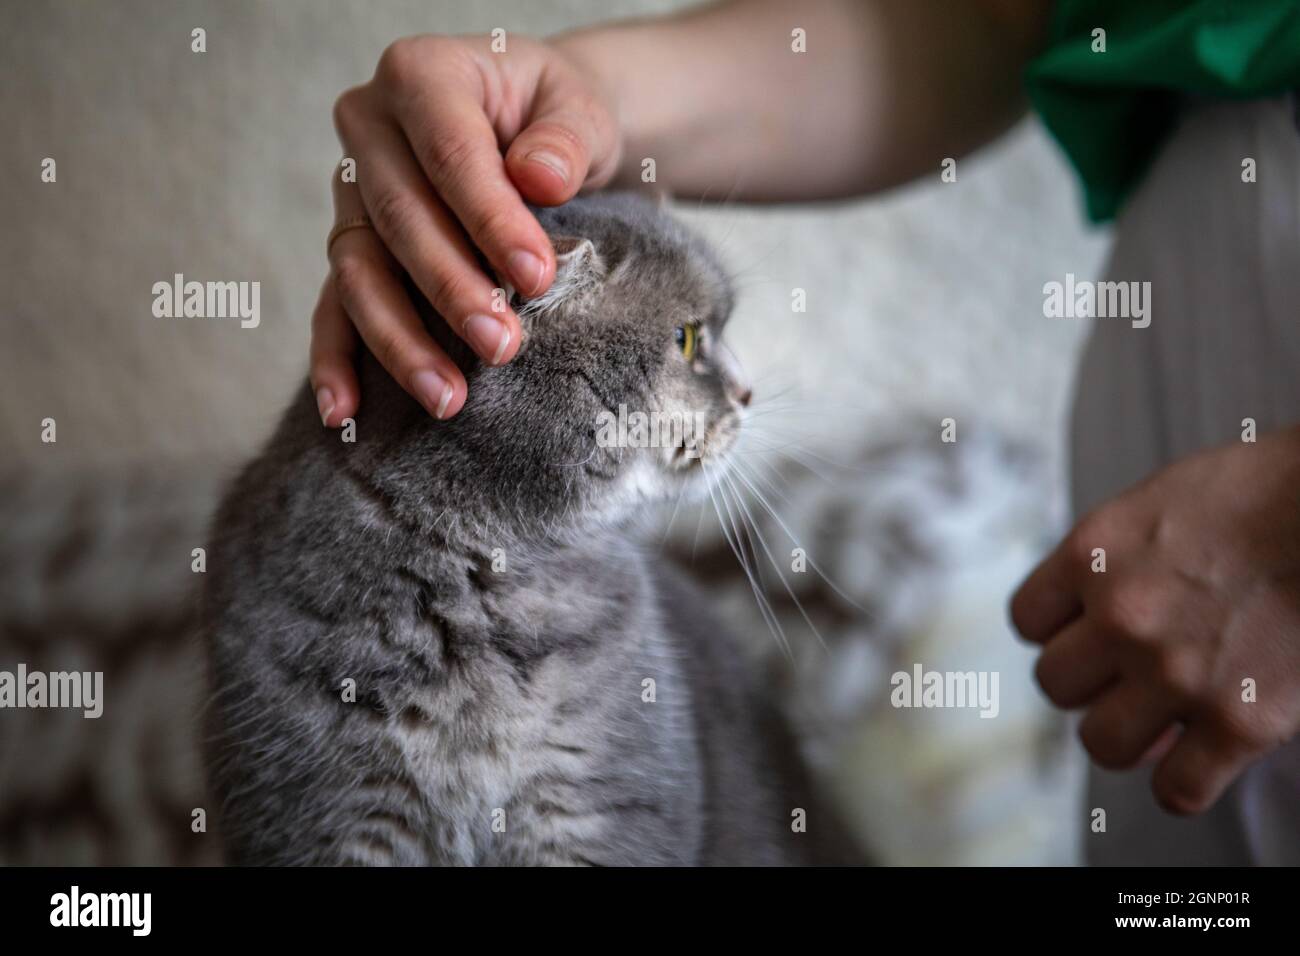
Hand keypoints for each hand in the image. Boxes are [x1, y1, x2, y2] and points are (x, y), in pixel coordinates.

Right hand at [312, 34, 621, 423]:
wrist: (541, 135)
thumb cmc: (560, 120)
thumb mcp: (582, 109)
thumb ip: (567, 138)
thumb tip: (538, 177)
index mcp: (420, 74)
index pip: (449, 153)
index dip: (489, 219)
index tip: (537, 277)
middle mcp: (368, 130)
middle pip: (398, 219)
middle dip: (452, 291)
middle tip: (504, 347)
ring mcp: (352, 194)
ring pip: (359, 272)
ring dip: (401, 341)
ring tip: (449, 397)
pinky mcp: (353, 248)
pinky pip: (334, 306)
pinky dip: (335, 361)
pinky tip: (341, 412)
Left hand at [1011, 426, 1299, 813]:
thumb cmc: (1263, 493)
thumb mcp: (1159, 501)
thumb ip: (1114, 557)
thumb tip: (1091, 608)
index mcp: (1094, 554)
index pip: (1028, 620)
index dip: (1060, 631)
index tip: (1090, 632)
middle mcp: (1121, 616)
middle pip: (1055, 683)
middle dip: (1091, 681)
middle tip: (1130, 673)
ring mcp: (1176, 673)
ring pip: (1101, 743)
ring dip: (1126, 736)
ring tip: (1160, 720)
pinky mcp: (1239, 721)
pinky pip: (1179, 790)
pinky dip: (1185, 784)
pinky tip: (1203, 760)